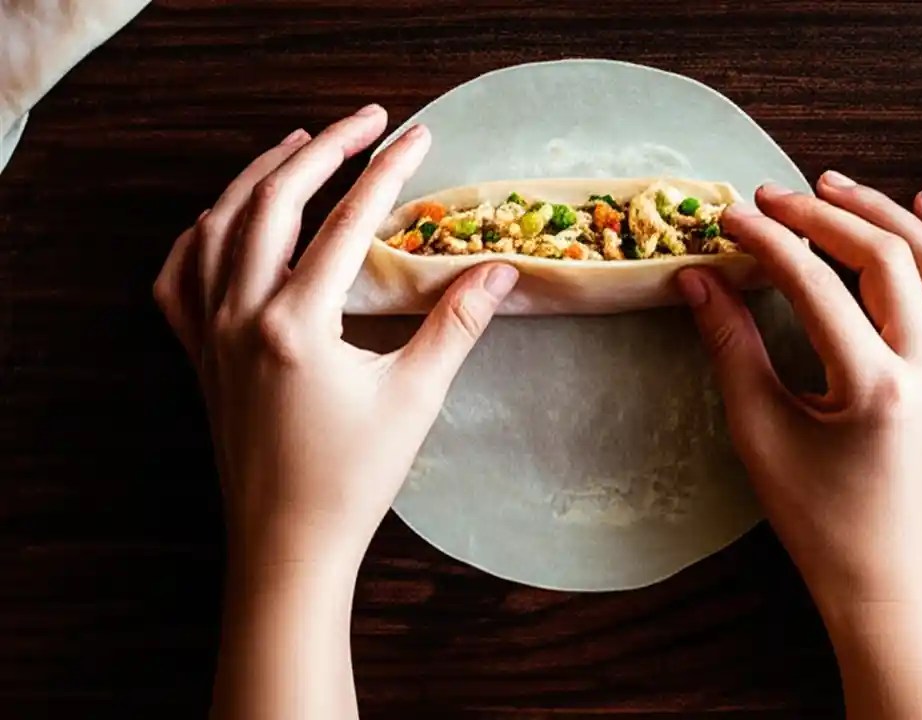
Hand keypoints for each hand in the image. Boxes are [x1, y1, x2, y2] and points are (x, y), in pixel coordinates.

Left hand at [153, 105, 517, 568]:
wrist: (287, 544)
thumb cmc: (352, 479)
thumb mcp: (414, 398)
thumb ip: (455, 325)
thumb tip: (499, 271)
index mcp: (297, 323)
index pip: (346, 222)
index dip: (386, 171)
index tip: (418, 136)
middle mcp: (242, 315)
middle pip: (274, 201)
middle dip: (322, 148)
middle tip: (366, 120)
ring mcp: (210, 333)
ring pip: (219, 226)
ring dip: (258, 175)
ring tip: (297, 145)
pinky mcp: (198, 356)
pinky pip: (179, 279)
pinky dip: (200, 237)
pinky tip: (222, 221)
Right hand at [677, 172, 921, 718]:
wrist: (889, 582)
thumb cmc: (820, 524)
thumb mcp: (762, 437)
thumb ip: (731, 350)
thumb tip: (698, 281)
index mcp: (876, 387)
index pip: (816, 287)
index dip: (769, 243)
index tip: (729, 220)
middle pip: (887, 256)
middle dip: (827, 214)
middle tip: (774, 196)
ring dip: (887, 214)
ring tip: (836, 185)